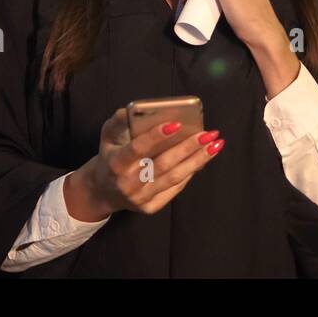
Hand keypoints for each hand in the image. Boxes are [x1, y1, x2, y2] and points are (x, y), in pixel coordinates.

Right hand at [66, 107, 223, 221]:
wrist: (103, 191)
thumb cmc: (110, 156)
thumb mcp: (107, 136)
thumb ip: (119, 121)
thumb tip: (133, 108)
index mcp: (116, 163)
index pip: (138, 149)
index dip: (156, 136)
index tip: (177, 123)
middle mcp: (128, 183)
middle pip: (163, 165)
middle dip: (187, 148)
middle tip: (207, 133)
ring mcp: (140, 198)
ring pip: (174, 178)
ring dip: (197, 161)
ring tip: (214, 145)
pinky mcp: (151, 208)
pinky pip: (175, 189)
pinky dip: (190, 172)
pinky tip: (203, 158)